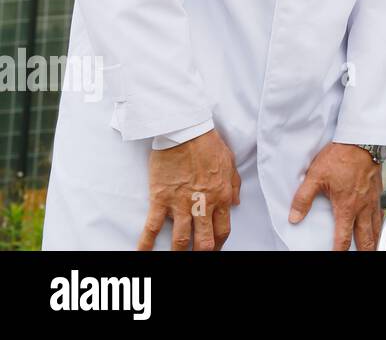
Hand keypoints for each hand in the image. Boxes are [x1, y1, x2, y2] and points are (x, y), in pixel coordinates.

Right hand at [138, 129, 240, 250]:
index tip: (214, 248)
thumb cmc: (209, 144)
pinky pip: (153, 226)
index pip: (223, 229)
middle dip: (202, 252)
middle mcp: (203, 205)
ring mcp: (181, 204)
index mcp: (221, 197)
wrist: (187, 133)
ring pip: (181, 239)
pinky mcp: (161, 199)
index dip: (219, 243)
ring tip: (174, 259)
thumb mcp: (229, 163)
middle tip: (197, 257)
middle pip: (205, 241)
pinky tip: (142, 253)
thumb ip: (234, 185)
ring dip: (179, 253)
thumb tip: (235, 203)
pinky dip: (146, 243)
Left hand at [289, 142, 383, 250]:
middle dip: (364, 250)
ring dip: (375, 240)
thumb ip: (303, 199)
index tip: (336, 255)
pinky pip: (381, 212)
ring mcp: (372, 199)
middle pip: (366, 237)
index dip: (339, 250)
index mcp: (346, 206)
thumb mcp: (315, 176)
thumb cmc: (341, 156)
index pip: (343, 237)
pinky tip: (378, 224)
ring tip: (373, 248)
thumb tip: (294, 217)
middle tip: (364, 255)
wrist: (362, 140)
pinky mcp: (378, 190)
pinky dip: (380, 223)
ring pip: (376, 226)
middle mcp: (362, 206)